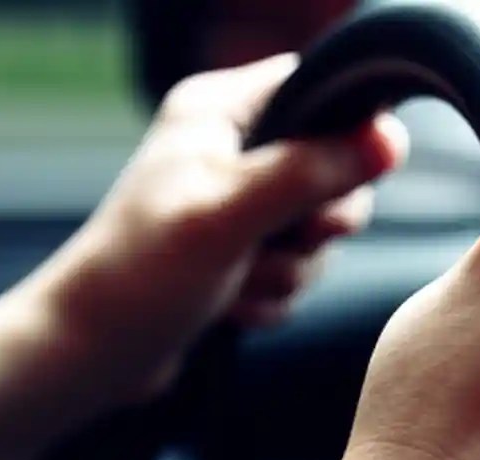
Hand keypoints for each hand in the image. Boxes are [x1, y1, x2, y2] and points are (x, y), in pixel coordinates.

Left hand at [22, 53, 407, 402]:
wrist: (91, 355)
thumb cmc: (138, 278)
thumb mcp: (229, 217)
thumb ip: (308, 173)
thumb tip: (388, 140)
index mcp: (218, 109)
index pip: (317, 84)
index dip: (347, 131)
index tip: (341, 182)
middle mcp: (230, 147)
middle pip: (335, 166)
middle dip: (318, 224)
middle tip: (287, 241)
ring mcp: (238, 201)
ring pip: (320, 229)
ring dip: (290, 270)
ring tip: (236, 282)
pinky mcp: (241, 249)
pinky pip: (299, 267)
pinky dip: (274, 295)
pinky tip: (232, 304)